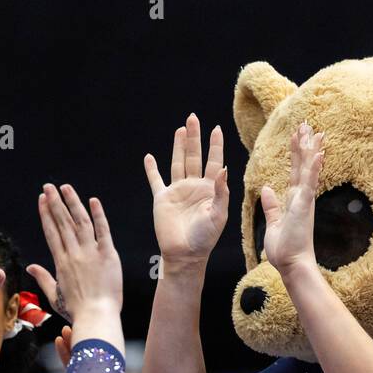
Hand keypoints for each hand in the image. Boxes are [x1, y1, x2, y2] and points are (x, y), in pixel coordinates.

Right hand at [25, 184, 121, 324]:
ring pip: (80, 221)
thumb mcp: (54, 295)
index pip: (51, 232)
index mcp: (61, 262)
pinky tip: (93, 201)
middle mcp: (74, 253)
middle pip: (63, 222)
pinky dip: (98, 215)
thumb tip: (30, 267)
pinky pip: (103, 231)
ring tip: (65, 188)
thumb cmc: (76, 310)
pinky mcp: (108, 255)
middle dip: (54, 202)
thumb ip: (43, 278)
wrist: (96, 316)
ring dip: (72, 203)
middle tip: (48, 187)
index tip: (41, 200)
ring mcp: (91, 252)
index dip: (46, 214)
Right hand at [144, 113, 228, 268]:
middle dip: (194, 137)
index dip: (215, 145)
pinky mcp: (162, 199)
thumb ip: (221, 192)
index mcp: (210, 189)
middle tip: (193, 118)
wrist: (184, 254)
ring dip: (178, 146)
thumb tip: (223, 168)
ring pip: (177, 163)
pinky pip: (156, 181)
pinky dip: (152, 169)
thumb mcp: (218, 215)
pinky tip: (149, 158)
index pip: (213, 161)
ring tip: (180, 129)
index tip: (216, 128)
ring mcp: (177, 191)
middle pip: (194, 156)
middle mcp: (194, 187)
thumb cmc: (205, 238)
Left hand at [260, 122, 323, 273]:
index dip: (296, 154)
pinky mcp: (304, 207)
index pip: (295, 172)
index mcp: (293, 200)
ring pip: (308, 170)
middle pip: (303, 166)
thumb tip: (267, 189)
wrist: (292, 265)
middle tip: (307, 124)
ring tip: (314, 131)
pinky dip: (314, 169)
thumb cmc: (284, 249)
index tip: (298, 137)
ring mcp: (304, 201)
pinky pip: (309, 184)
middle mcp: (301, 198)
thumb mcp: (273, 223)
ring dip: (311, 150)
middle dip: (305, 145)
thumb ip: (271, 205)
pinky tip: (318, 153)